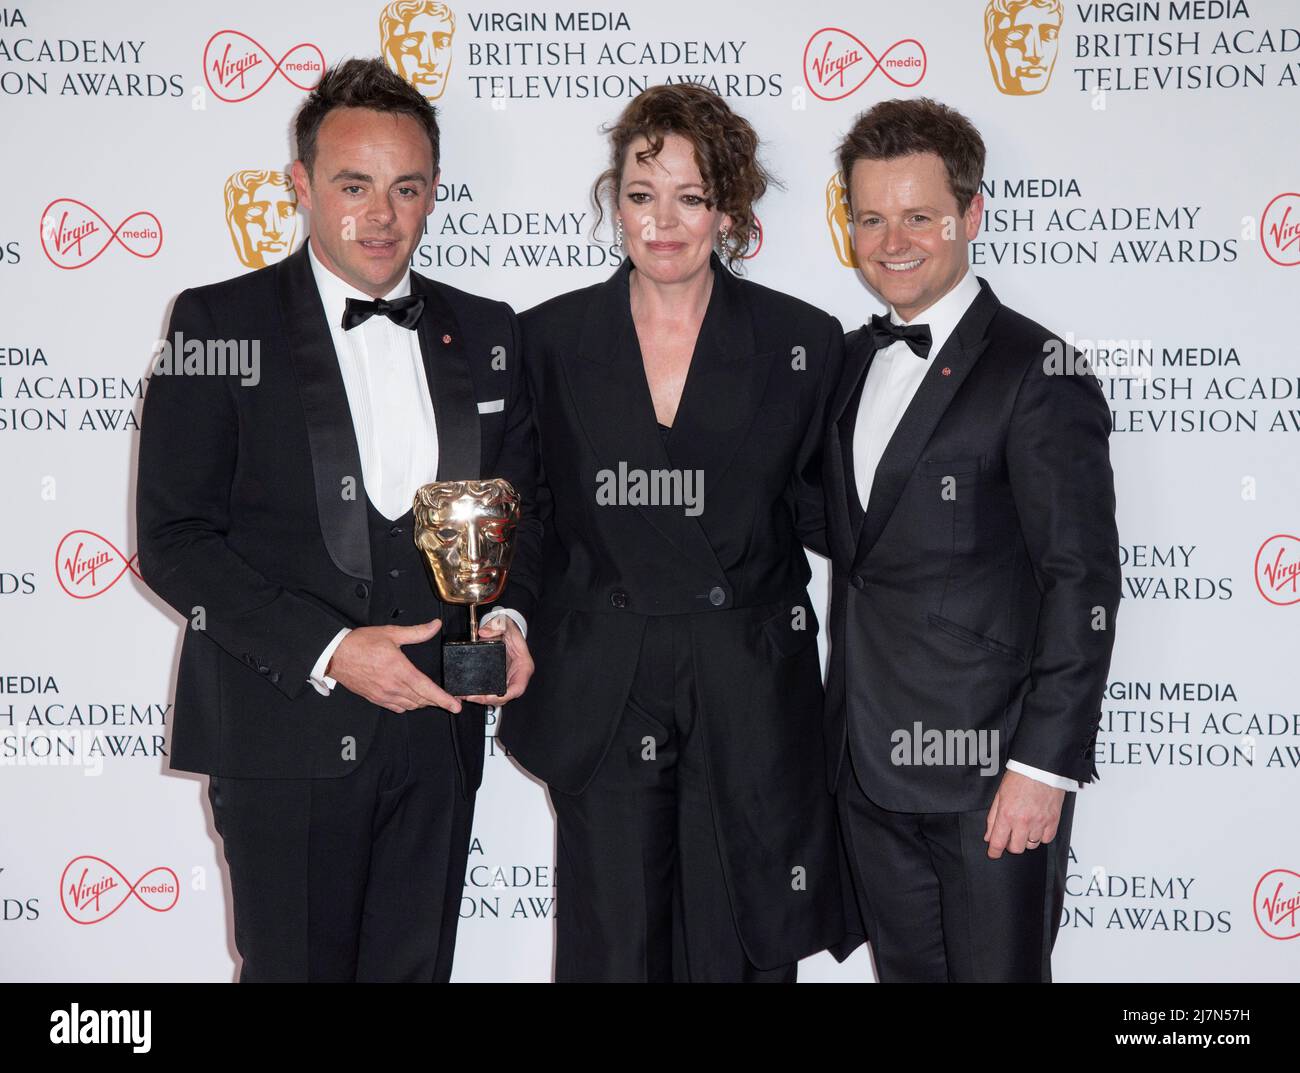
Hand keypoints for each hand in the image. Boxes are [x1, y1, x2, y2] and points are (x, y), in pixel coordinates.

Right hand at [326, 619, 461, 714]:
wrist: (336, 654)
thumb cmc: (360, 643)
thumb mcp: (391, 633)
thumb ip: (417, 632)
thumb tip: (434, 626)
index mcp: (400, 670)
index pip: (427, 689)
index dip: (444, 699)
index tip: (455, 705)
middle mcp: (393, 686)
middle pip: (422, 700)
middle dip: (436, 701)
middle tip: (447, 700)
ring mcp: (383, 695)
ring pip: (410, 705)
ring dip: (422, 703)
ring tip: (430, 697)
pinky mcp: (375, 698)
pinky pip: (396, 707)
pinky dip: (407, 705)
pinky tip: (410, 700)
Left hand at [461, 615, 533, 705]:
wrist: (505, 630)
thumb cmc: (510, 630)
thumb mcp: (505, 623)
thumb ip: (496, 625)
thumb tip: (484, 633)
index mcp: (524, 666)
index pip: (517, 688)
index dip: (504, 695)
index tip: (490, 696)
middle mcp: (517, 676)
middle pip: (504, 696)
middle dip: (488, 699)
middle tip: (471, 697)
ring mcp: (507, 679)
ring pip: (496, 696)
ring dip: (482, 699)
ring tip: (466, 696)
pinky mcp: (498, 679)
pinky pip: (490, 690)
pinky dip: (480, 694)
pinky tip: (467, 693)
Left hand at [983, 769, 1065, 858]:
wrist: (1040, 768)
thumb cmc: (1019, 778)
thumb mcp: (999, 796)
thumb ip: (993, 818)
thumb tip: (989, 836)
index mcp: (1007, 815)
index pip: (998, 842)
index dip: (994, 852)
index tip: (993, 854)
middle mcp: (1023, 822)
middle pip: (1016, 848)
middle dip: (1010, 845)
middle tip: (1010, 836)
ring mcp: (1039, 823)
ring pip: (1031, 846)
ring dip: (1026, 840)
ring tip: (1025, 827)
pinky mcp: (1053, 821)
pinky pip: (1046, 840)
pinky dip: (1041, 836)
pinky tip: (1037, 827)